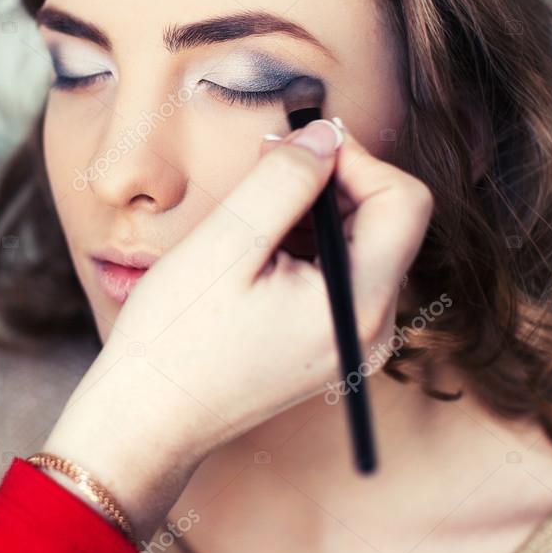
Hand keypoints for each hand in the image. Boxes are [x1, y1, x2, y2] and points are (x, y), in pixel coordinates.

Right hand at [42, 119, 433, 539]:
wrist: (147, 417)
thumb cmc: (175, 338)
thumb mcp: (227, 244)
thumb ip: (285, 180)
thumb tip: (325, 134)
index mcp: (358, 305)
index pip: (403, 201)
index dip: (356, 159)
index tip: (296, 147)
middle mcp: (372, 329)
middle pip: (386, 221)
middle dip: (331, 181)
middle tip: (265, 166)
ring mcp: (352, 342)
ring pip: (358, 245)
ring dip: (311, 212)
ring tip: (249, 216)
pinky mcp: (328, 346)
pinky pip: (336, 276)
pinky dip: (303, 246)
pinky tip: (252, 251)